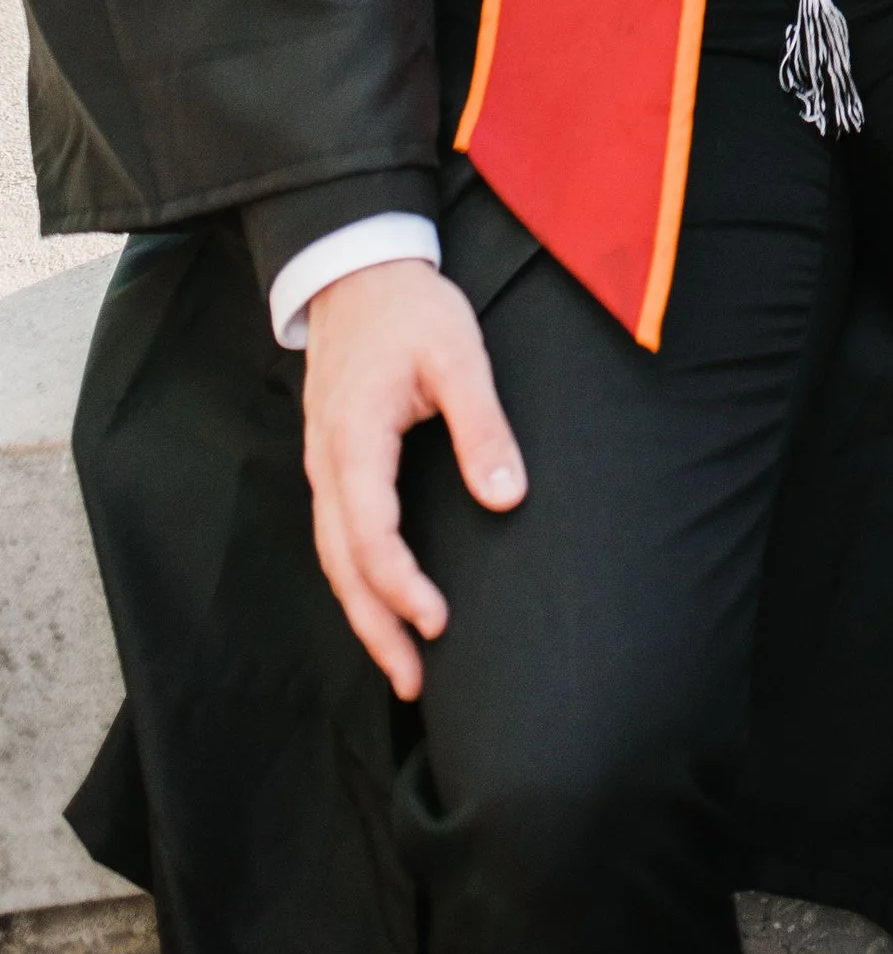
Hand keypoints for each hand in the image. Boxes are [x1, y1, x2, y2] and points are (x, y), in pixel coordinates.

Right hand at [302, 261, 525, 697]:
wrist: (355, 269)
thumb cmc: (410, 308)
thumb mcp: (458, 354)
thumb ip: (483, 426)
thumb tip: (508, 498)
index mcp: (354, 439)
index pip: (370, 534)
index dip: (401, 586)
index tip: (438, 622)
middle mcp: (326, 463)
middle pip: (342, 565)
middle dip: (376, 628)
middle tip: (414, 684)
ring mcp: (323, 465)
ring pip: (334, 558)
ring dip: (365, 613)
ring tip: (403, 666)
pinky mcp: (332, 462)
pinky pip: (338, 537)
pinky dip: (359, 579)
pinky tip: (385, 604)